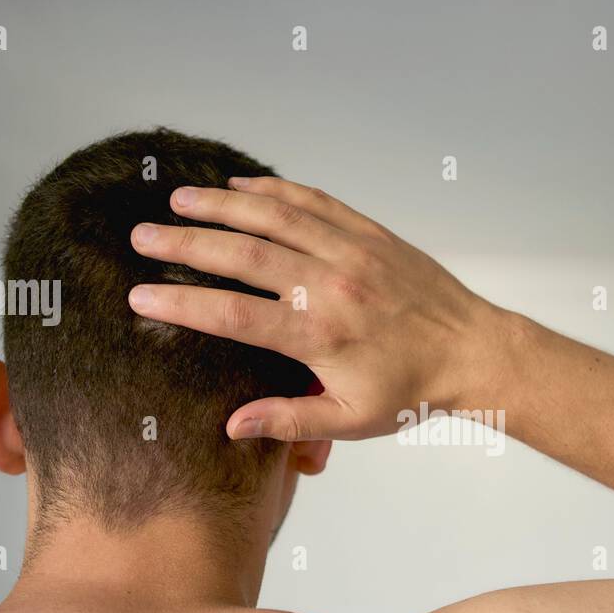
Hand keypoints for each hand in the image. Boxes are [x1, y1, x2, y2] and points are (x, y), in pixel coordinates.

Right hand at [127, 178, 516, 441]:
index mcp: (320, 337)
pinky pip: (314, 203)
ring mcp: (351, 254)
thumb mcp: (352, 420)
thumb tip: (232, 426)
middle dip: (186, 244)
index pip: (234, 317)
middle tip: (141, 236)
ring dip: (221, 207)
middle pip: (243, 257)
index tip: (139, 298)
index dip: (182, 306)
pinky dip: (275, 191)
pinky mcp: (370, 234)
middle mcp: (331, 287)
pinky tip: (242, 186)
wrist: (474, 352)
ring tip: (177, 200)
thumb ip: (291, 421)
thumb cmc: (412, 391)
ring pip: (275, 219)